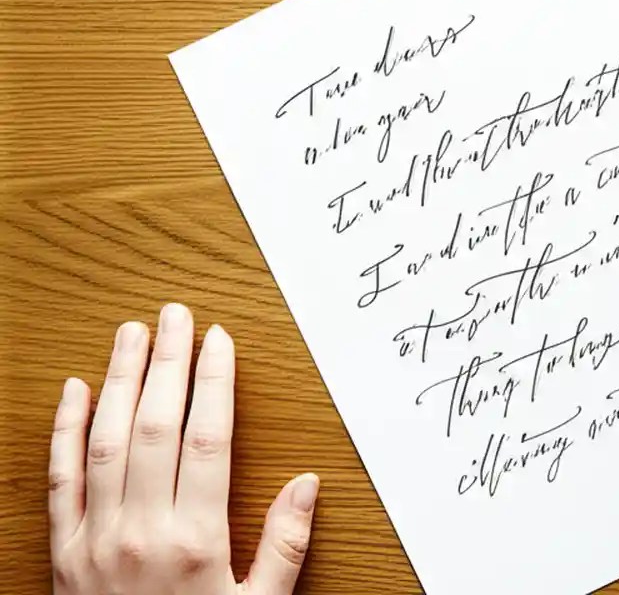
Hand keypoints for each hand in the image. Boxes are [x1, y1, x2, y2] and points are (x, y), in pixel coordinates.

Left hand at [48, 303, 318, 594]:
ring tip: (132, 332)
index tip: (219, 341)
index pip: (208, 439)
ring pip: (107, 440)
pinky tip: (75, 391)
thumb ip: (285, 546)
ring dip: (120, 380)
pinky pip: (59, 480)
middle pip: (157, 426)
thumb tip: (309, 483)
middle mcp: (141, 530)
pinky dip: (64, 431)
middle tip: (177, 314)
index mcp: (196, 540)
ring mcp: (95, 539)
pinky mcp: (62, 553)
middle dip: (169, 363)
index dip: (214, 382)